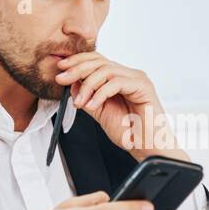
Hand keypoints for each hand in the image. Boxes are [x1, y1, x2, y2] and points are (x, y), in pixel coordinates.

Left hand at [55, 52, 189, 162]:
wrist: (147, 148)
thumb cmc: (130, 133)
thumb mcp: (100, 112)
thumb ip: (87, 96)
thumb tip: (72, 83)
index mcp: (121, 78)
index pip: (97, 61)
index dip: (78, 62)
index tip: (61, 69)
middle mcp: (130, 75)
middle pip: (100, 61)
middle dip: (77, 69)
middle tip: (62, 78)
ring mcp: (138, 79)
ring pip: (106, 70)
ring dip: (87, 85)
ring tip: (80, 102)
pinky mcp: (143, 87)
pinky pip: (116, 83)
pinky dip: (100, 93)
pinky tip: (93, 105)